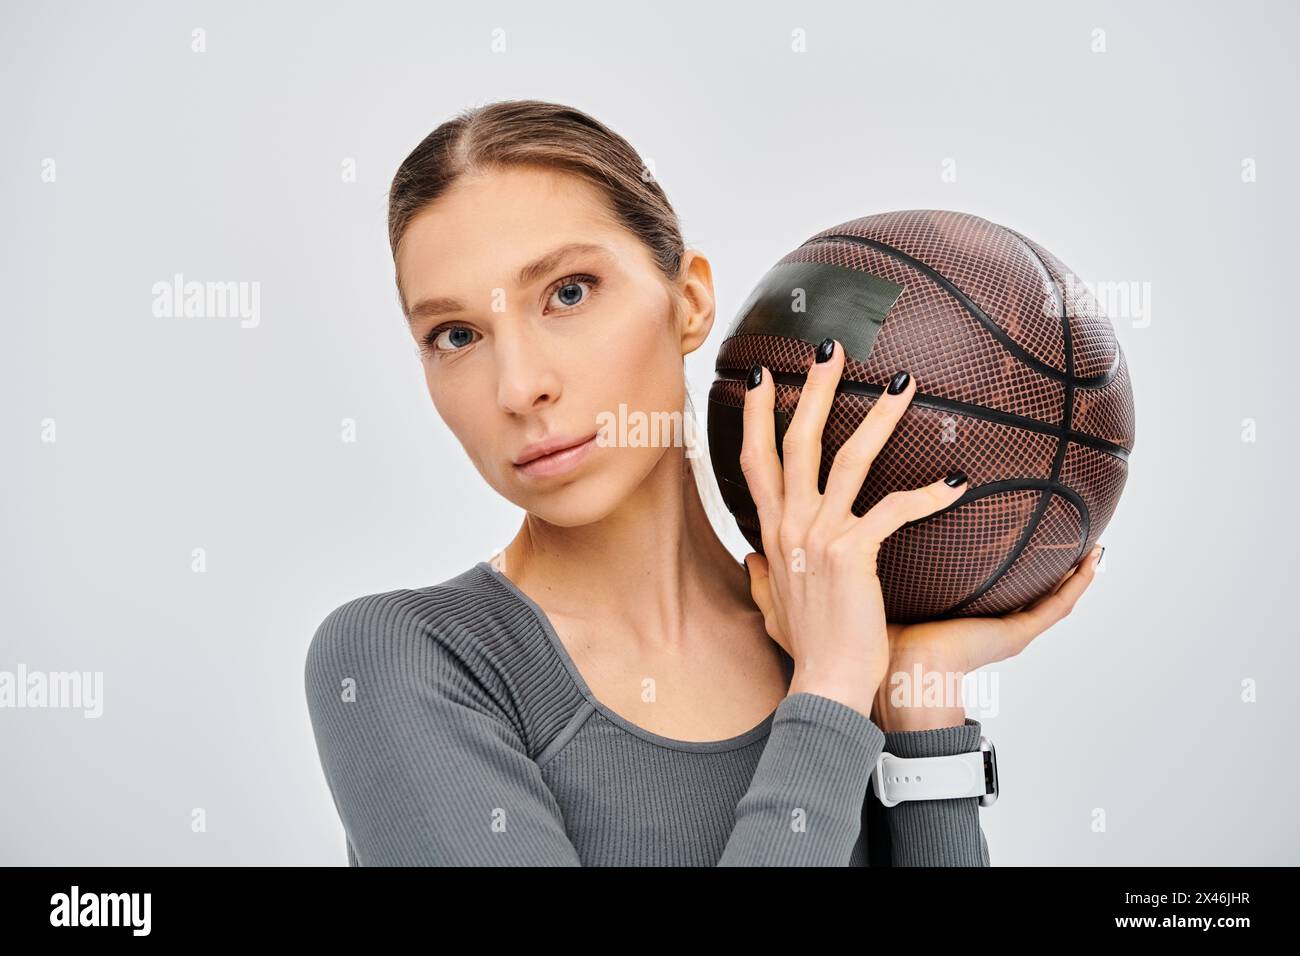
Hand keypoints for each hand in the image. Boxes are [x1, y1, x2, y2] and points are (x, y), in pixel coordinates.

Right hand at [739, 340, 967, 719]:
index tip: (762, 380)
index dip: (758, 418)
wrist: (824, 684)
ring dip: (874, 417)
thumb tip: (751, 560)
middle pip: (795, 444)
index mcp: (774, 535)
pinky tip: (957, 479)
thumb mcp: (772, 607)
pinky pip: (894, 510)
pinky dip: (929, 493)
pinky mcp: (853, 554)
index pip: (757, 463)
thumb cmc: (806, 649)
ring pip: (845, 460)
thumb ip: (762, 578)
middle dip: (810, 392)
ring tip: (902, 383)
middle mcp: (791, 527)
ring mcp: (819, 537)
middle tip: (829, 349)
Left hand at [871, 544, 1104, 730]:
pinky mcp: (1016, 635)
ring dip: (1073, 573)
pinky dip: (1077, 584)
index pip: (994, 586)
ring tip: (1092, 546)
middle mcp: (991, 625)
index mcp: (965, 618)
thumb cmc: (888, 638)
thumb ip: (898, 564)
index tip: (1021, 530)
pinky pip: (1057, 607)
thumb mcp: (897, 591)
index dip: (1010, 562)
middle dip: (1048, 565)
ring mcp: (1008, 632)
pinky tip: (1092, 560)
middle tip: (1066, 533)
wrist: (901, 670)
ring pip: (1052, 598)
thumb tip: (882, 525)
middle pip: (1028, 591)